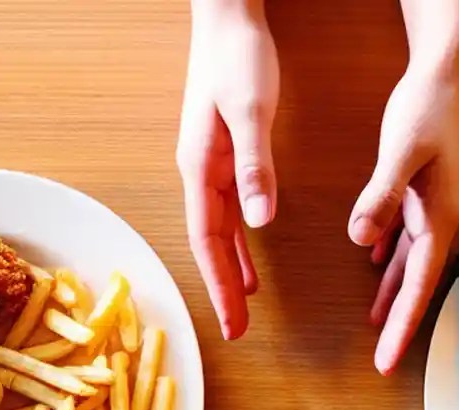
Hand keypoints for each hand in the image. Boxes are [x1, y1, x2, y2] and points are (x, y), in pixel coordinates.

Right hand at [176, 3, 278, 339]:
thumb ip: (255, 166)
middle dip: (220, 288)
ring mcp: (208, 163)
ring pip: (217, 230)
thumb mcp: (250, 111)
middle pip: (208, 243)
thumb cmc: (237, 58)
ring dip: (229, 269)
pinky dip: (238, 240)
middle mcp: (198, 170)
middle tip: (236, 330)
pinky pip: (227, 210)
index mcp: (200, 165)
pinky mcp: (223, 153)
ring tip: (242, 306)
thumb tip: (260, 221)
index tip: (231, 321)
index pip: (207, 239)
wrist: (226, 17)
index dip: (218, 283)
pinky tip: (250, 261)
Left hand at [349, 65, 458, 374]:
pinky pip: (403, 235)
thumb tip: (360, 239)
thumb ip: (381, 195)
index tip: (387, 362)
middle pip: (417, 283)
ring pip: (409, 262)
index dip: (402, 325)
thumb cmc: (428, 108)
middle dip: (399, 322)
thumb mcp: (401, 151)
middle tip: (382, 362)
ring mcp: (430, 206)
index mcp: (438, 217)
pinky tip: (373, 263)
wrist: (447, 73)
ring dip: (392, 293)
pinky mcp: (419, 191)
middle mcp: (438, 218)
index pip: (419, 285)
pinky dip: (389, 255)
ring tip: (373, 324)